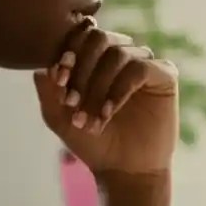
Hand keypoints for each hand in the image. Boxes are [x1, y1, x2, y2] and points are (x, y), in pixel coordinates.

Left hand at [34, 18, 178, 174]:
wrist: (124, 170)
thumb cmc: (92, 142)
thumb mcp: (59, 116)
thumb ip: (48, 90)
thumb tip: (41, 67)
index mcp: (97, 57)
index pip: (80, 35)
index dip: (67, 52)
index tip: (59, 79)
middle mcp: (122, 54)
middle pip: (99, 38)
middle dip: (82, 69)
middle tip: (71, 100)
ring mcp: (144, 63)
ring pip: (118, 54)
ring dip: (98, 87)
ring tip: (89, 119)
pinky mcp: (165, 76)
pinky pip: (140, 69)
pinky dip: (119, 90)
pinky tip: (108, 113)